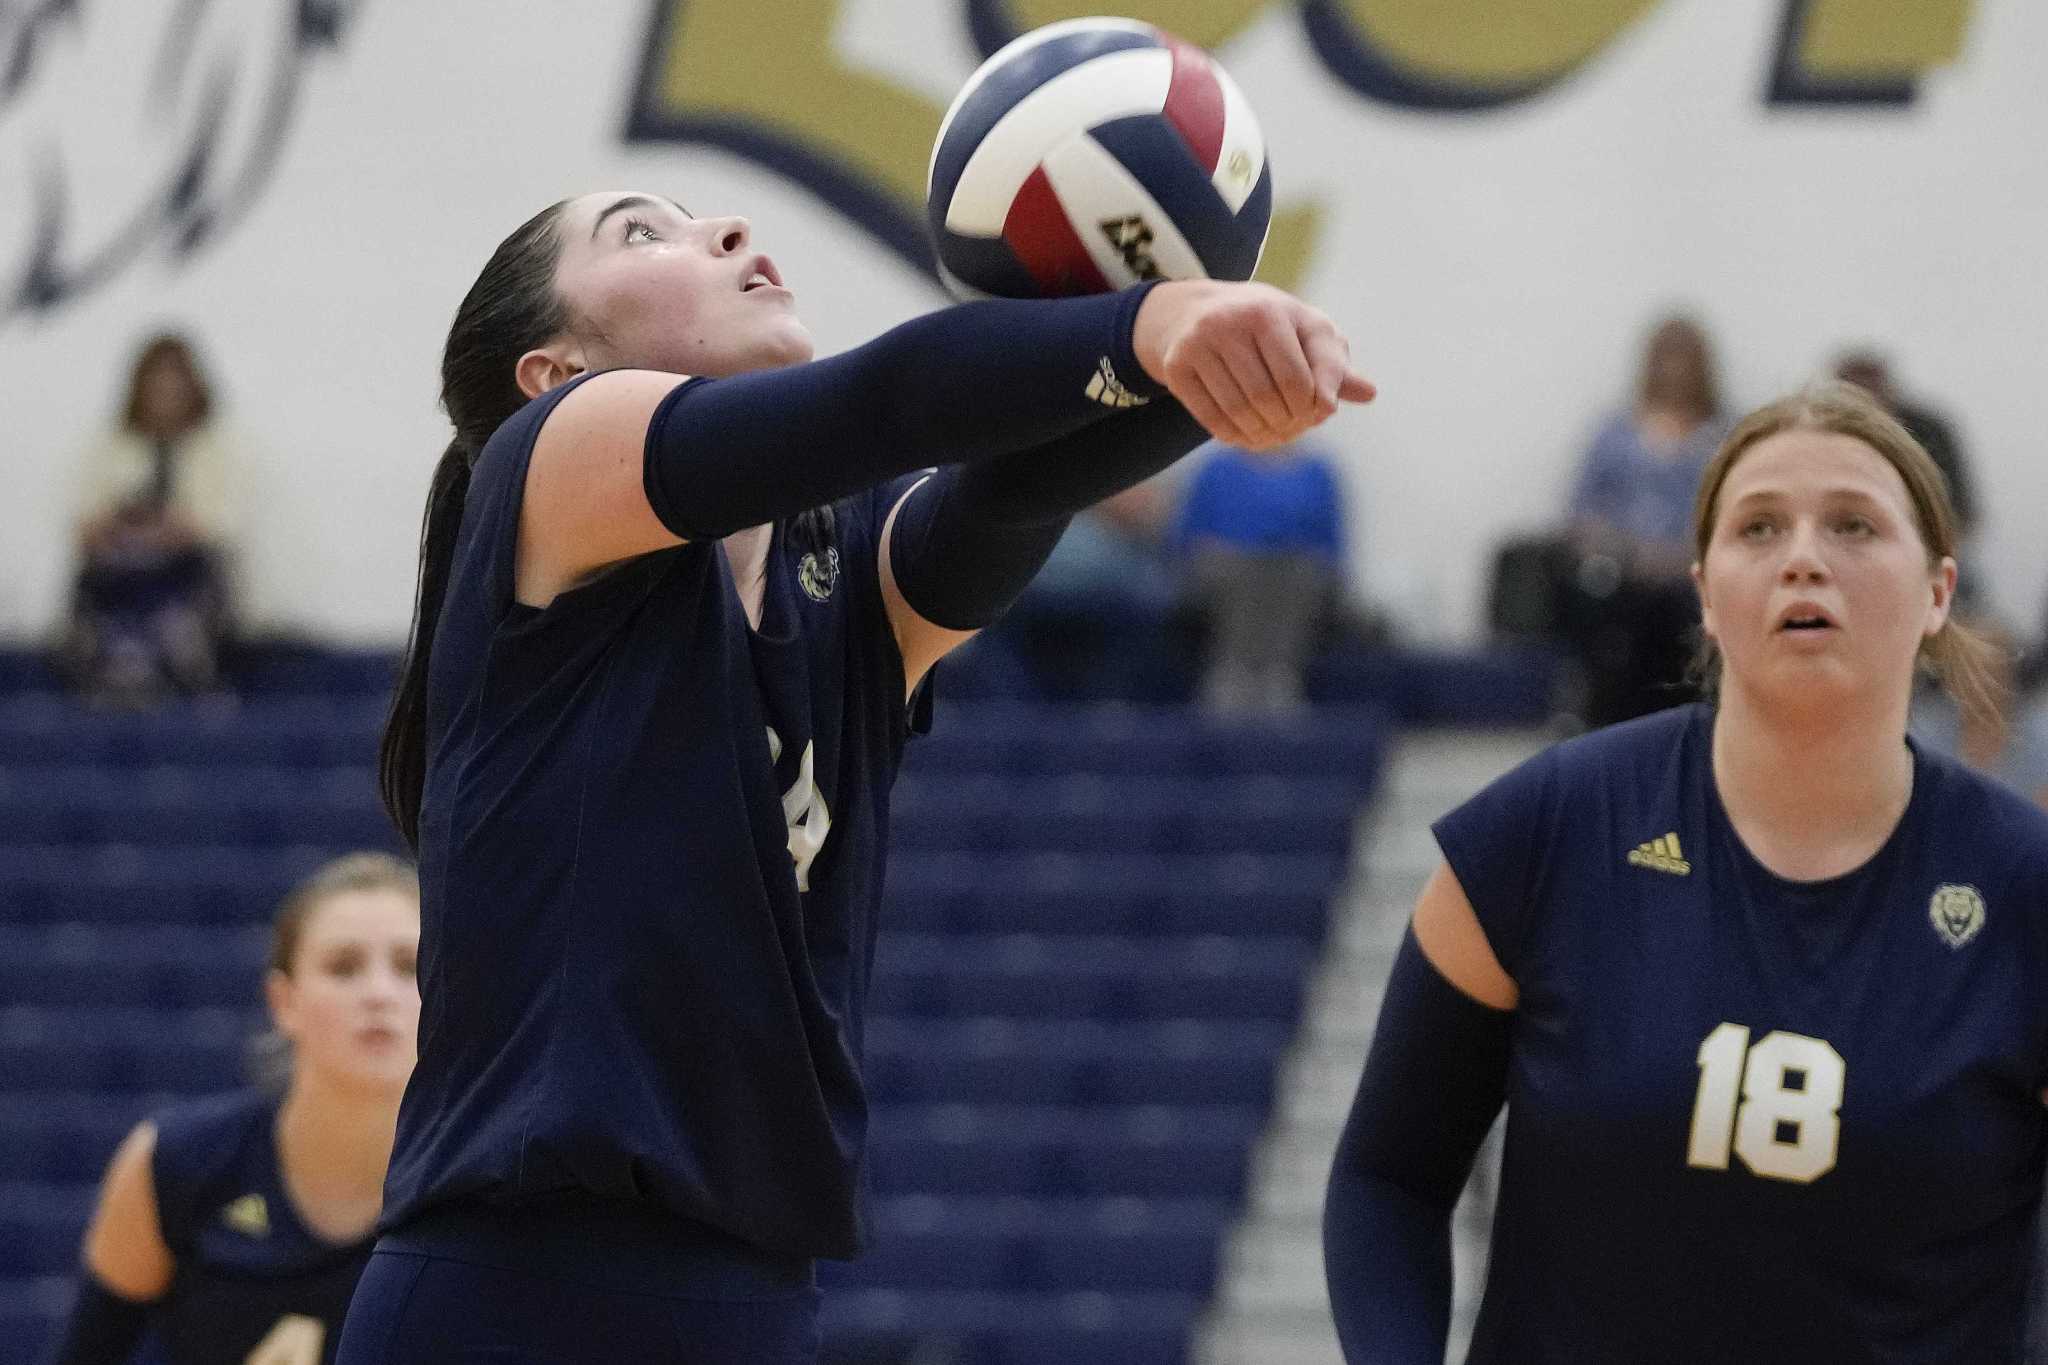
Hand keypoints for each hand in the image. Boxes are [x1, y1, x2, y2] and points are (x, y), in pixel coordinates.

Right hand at [1131, 281, 1373, 450]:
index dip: (1312, 409)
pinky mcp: (1175, 367)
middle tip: (1293, 431)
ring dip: (1261, 434)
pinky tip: (1247, 436)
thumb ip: (1334, 364)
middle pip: (1267, 398)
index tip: (1316, 415)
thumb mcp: (1304, 332)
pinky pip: (1210, 417)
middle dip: (1286, 423)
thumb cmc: (1266, 326)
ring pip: (1238, 411)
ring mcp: (1198, 344)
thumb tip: (1368, 393)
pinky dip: (1234, 436)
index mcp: (1269, 311)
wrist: (1195, 312)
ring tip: (1274, 437)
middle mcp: (1229, 321)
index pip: (1298, 380)